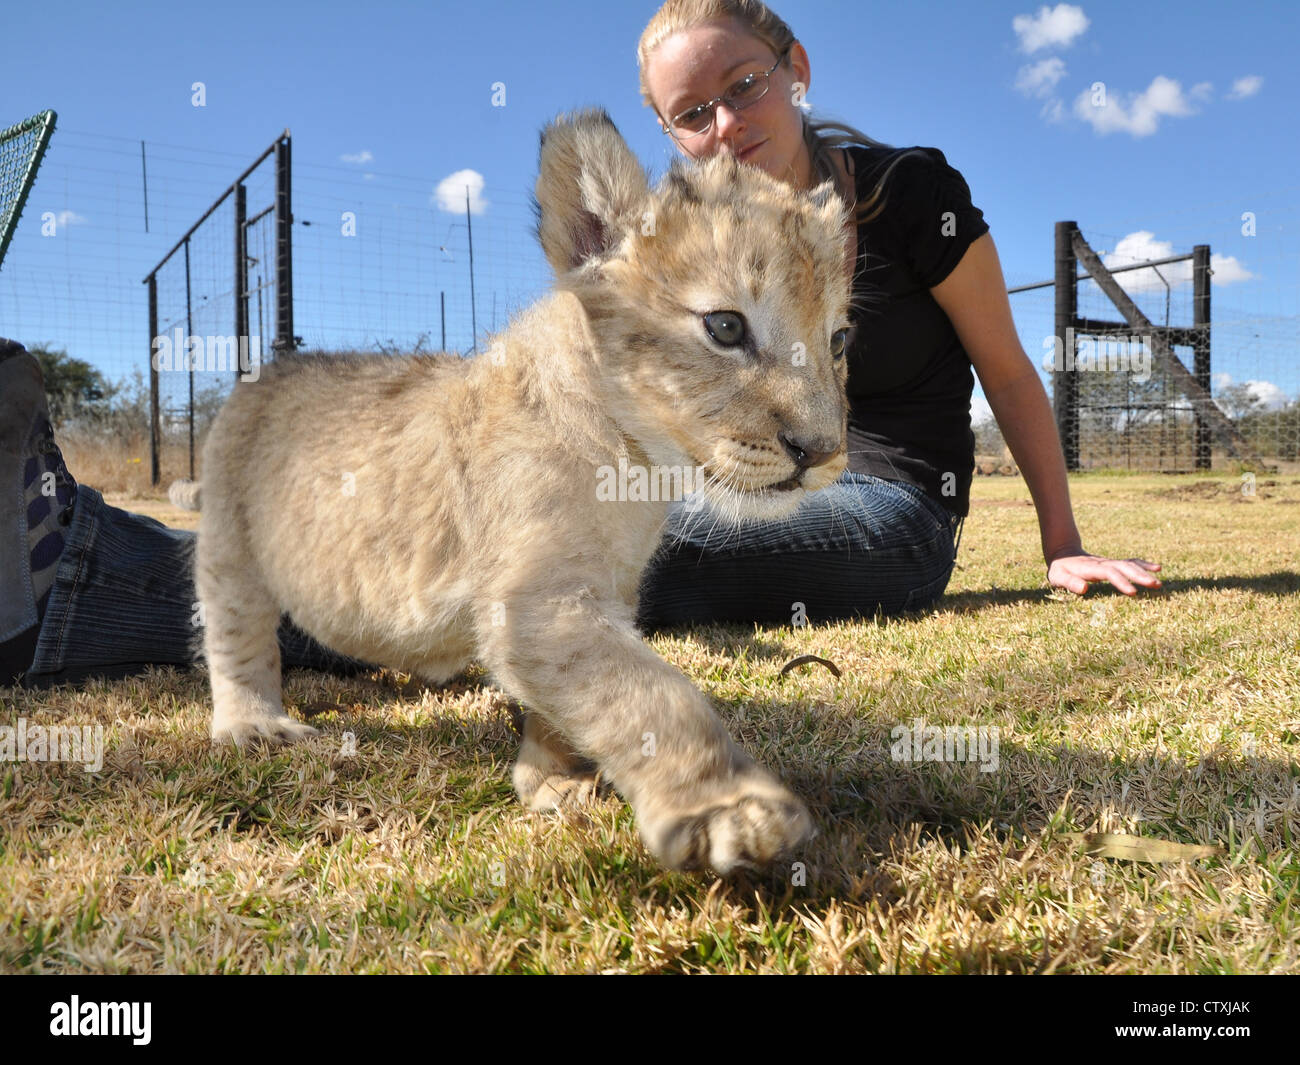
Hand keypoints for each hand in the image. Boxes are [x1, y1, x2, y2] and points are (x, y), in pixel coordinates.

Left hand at [1046, 550, 1161, 595]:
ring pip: (1130, 565)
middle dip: (1140, 576)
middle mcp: (1103, 563)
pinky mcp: (1113, 564)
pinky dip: (1144, 565)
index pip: (1109, 573)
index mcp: (1091, 568)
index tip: (1133, 593)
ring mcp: (1110, 562)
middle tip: (1155, 585)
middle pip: (1124, 568)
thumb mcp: (1058, 577)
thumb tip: (1084, 589)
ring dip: (1145, 572)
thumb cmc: (1060, 570)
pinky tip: (1157, 568)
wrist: (1063, 554)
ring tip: (1159, 582)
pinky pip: (1131, 563)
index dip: (1121, 582)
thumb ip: (1069, 582)